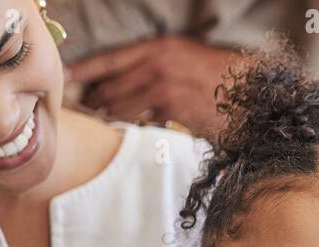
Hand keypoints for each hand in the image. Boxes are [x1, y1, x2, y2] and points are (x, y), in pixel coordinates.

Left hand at [66, 36, 239, 135]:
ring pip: (122, 107)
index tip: (67, 76)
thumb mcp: (186, 56)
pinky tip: (128, 128)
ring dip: (109, 116)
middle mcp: (156, 66)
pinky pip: (143, 121)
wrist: (250, 91)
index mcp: (158, 47)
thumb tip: (131, 77)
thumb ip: (158, 63)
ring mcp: (164, 90)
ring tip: (101, 119)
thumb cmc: (221, 74)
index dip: (86, 69)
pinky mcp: (173, 112)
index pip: (111, 59)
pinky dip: (133, 126)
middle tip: (84, 106)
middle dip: (95, 99)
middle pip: (111, 86)